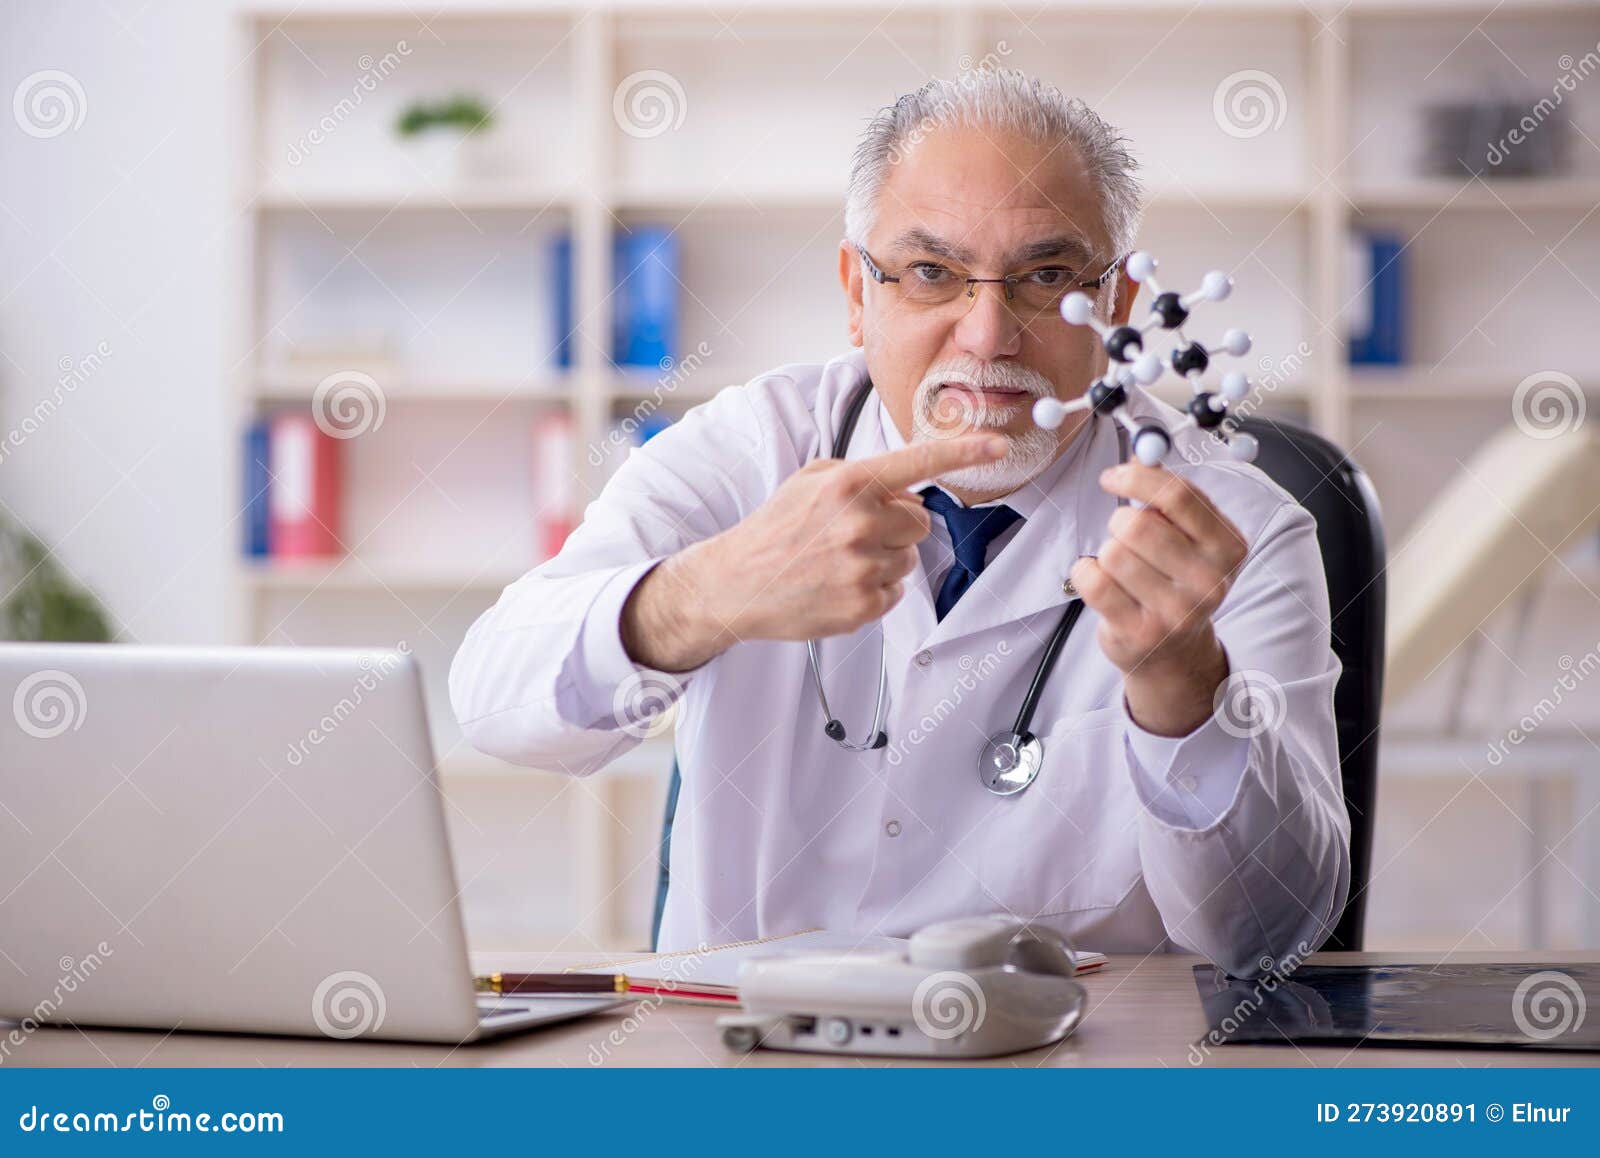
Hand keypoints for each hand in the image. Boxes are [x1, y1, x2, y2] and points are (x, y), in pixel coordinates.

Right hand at [622, 433, 1008, 670]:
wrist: (735, 583)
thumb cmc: (775, 529)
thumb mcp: (811, 481)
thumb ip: (864, 477)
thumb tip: (910, 495)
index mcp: (848, 484)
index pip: (918, 464)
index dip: (964, 453)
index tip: (999, 444)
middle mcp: (859, 523)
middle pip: (921, 522)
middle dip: (898, 526)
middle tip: (855, 533)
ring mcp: (861, 568)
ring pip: (910, 558)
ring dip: (885, 558)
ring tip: (840, 561)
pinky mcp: (862, 606)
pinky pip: (895, 591)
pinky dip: (875, 589)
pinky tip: (839, 583)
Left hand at [1069, 461, 1247, 735]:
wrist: (1174, 652)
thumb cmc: (1175, 581)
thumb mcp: (1189, 538)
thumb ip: (1170, 497)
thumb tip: (1140, 455)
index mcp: (1228, 547)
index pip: (1177, 495)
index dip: (1136, 478)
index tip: (1113, 477)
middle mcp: (1209, 582)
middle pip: (1138, 524)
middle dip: (1120, 523)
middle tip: (1124, 538)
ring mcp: (1176, 612)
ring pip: (1112, 552)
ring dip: (1106, 553)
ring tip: (1123, 570)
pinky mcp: (1140, 633)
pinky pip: (1093, 581)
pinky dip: (1087, 574)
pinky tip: (1105, 585)